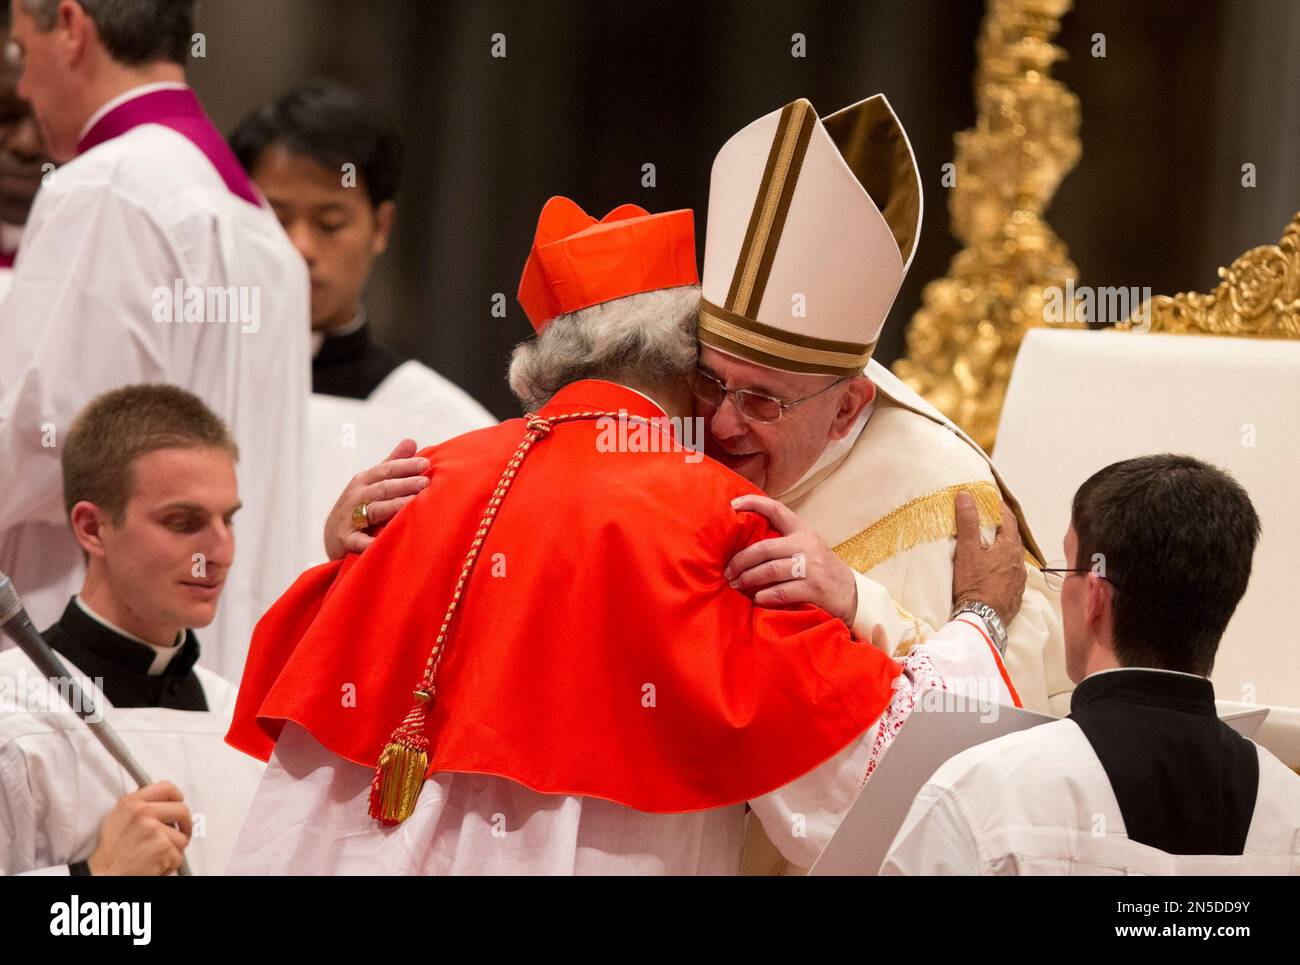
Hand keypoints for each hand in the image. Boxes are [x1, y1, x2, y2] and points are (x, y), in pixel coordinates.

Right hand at [87, 781, 191, 875]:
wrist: (104, 875)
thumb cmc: (111, 852)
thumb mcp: (117, 818)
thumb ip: (139, 806)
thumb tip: (162, 802)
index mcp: (131, 802)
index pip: (167, 788)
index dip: (177, 797)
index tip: (178, 805)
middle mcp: (143, 812)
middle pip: (183, 811)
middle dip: (185, 825)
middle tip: (181, 834)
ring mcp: (154, 829)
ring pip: (182, 837)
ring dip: (174, 849)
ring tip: (157, 855)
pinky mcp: (163, 847)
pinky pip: (179, 856)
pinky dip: (170, 864)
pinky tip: (155, 865)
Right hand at [324, 439, 429, 559]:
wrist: (332, 538)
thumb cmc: (358, 507)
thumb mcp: (372, 483)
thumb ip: (392, 463)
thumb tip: (411, 441)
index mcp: (364, 480)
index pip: (386, 470)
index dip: (405, 466)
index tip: (426, 463)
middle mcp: (356, 496)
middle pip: (383, 488)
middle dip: (404, 484)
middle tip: (425, 482)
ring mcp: (350, 518)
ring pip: (375, 510)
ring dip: (394, 506)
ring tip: (413, 502)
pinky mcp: (346, 540)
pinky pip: (360, 541)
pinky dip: (371, 542)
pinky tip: (385, 541)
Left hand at [724, 494, 857, 623]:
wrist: (854, 596)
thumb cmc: (823, 572)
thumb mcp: (808, 549)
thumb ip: (784, 543)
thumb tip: (746, 544)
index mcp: (803, 532)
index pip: (777, 510)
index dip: (753, 503)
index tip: (732, 504)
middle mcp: (806, 546)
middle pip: (764, 548)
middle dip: (740, 560)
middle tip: (727, 571)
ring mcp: (811, 567)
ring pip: (770, 570)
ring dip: (748, 578)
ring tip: (735, 585)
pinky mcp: (814, 589)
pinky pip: (781, 591)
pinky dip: (765, 596)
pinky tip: (757, 599)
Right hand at [952, 491, 1025, 624]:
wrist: (982, 620)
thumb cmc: (975, 584)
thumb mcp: (967, 550)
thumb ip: (968, 522)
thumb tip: (966, 495)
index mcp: (1010, 547)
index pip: (1008, 519)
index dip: (999, 507)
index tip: (990, 500)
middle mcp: (1019, 562)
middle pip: (1012, 538)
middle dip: (1001, 528)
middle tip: (986, 521)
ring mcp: (1019, 580)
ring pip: (1012, 557)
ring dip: (1002, 548)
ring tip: (989, 546)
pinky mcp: (1015, 594)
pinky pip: (1011, 573)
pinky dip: (1003, 566)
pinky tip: (993, 570)